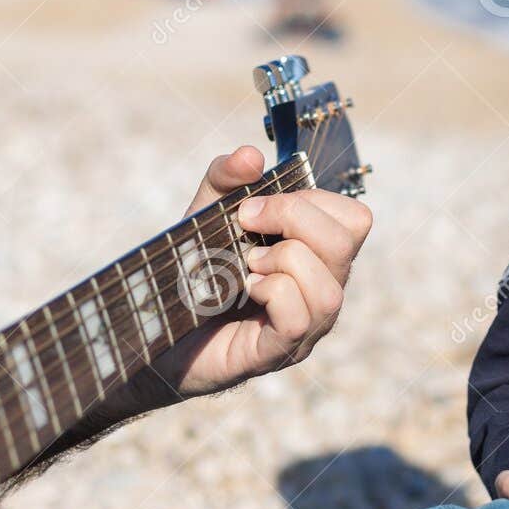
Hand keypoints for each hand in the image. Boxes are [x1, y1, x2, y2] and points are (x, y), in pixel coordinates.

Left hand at [131, 146, 372, 406]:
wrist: (154, 330)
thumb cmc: (191, 274)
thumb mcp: (204, 214)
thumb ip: (225, 179)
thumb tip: (251, 156)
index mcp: (317, 256)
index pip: (354, 219)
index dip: (311, 199)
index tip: (255, 205)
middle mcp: (322, 290)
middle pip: (348, 242)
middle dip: (294, 217)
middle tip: (246, 224)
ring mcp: (306, 327)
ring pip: (329, 288)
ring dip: (283, 261)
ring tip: (247, 264)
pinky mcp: (277, 353)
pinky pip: (298, 319)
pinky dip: (271, 293)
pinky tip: (245, 289)